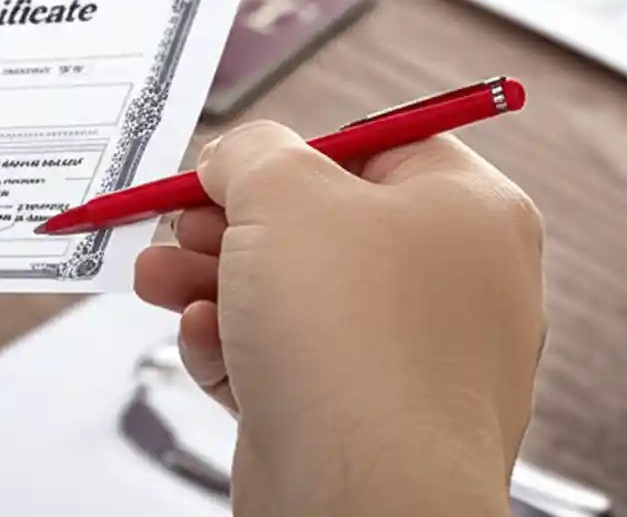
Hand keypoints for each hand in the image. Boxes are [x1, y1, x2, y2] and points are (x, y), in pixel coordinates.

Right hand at [135, 121, 544, 515]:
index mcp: (468, 212)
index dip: (292, 149)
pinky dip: (235, 345)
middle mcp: (450, 283)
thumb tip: (235, 157)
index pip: (375, 146)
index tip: (229, 163)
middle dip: (229, 224)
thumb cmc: (353, 340)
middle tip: (181, 223)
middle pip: (320, 225)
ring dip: (211, 280)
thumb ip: (253, 151)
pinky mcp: (358, 415)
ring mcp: (407, 356)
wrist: (361, 499)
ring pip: (292, 296)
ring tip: (157, 277)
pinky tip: (201, 337)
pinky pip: (288, 361)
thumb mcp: (286, 193)